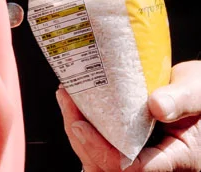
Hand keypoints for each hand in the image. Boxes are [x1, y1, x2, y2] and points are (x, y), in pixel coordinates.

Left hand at [59, 60, 200, 169]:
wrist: (200, 94)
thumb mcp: (198, 90)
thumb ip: (181, 100)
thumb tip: (156, 106)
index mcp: (180, 158)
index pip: (136, 169)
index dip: (103, 152)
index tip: (80, 125)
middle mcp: (160, 167)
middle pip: (110, 170)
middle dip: (82, 141)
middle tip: (67, 100)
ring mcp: (145, 160)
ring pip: (101, 166)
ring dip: (79, 137)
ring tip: (68, 99)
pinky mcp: (132, 151)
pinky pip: (103, 155)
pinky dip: (86, 135)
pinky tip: (77, 107)